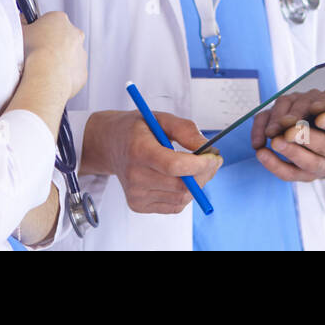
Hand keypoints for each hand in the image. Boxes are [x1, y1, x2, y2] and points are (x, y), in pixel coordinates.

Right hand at [20, 11, 87, 100]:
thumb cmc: (32, 53)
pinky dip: (63, 74)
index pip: (50, 20)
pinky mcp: (82, 71)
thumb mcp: (20, 32)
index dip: (40, 29)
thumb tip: (21, 20)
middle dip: (52, 43)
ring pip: (69, 54)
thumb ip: (22, 23)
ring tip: (43, 68)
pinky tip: (50, 78)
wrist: (45, 76)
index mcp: (59, 19)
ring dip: (59, 59)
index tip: (33, 36)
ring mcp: (81, 52)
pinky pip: (72, 71)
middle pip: (62, 35)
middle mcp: (75, 33)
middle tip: (37, 53)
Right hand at [78, 110, 221, 213]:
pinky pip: (174, 206)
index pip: (174, 166)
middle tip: (213, 160)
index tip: (214, 157)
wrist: (110, 145)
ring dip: (197, 184)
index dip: (200, 164)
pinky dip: (184, 194)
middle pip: (181, 186)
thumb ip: (186, 130)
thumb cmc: (138, 129)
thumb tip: (208, 149)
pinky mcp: (138, 206)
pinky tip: (180, 178)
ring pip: (181, 198)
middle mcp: (134, 176)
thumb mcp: (160, 118)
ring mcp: (135, 195)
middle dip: (205, 174)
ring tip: (196, 167)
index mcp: (138, 150)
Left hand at [250, 89, 324, 181]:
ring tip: (275, 141)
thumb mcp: (313, 100)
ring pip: (309, 163)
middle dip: (306, 137)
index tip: (319, 117)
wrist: (317, 134)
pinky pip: (290, 174)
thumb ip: (300, 104)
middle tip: (289, 131)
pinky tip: (262, 153)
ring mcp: (323, 165)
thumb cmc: (314, 112)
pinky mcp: (306, 176)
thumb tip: (283, 122)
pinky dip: (274, 164)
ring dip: (291, 151)